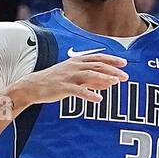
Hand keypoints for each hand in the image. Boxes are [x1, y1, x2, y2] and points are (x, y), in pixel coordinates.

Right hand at [10, 52, 128, 109]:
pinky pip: (78, 91)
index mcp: (77, 61)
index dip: (112, 60)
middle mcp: (74, 66)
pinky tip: (99, 99)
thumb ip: (92, 79)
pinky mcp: (63, 87)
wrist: (33, 86)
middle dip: (113, 70)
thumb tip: (109, 83)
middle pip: (97, 66)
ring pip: (90, 75)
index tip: (124, 63)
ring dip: (104, 79)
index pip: (98, 58)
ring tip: (115, 83)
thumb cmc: (56, 80)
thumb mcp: (75, 77)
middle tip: (125, 76)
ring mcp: (69, 76)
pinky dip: (89, 95)